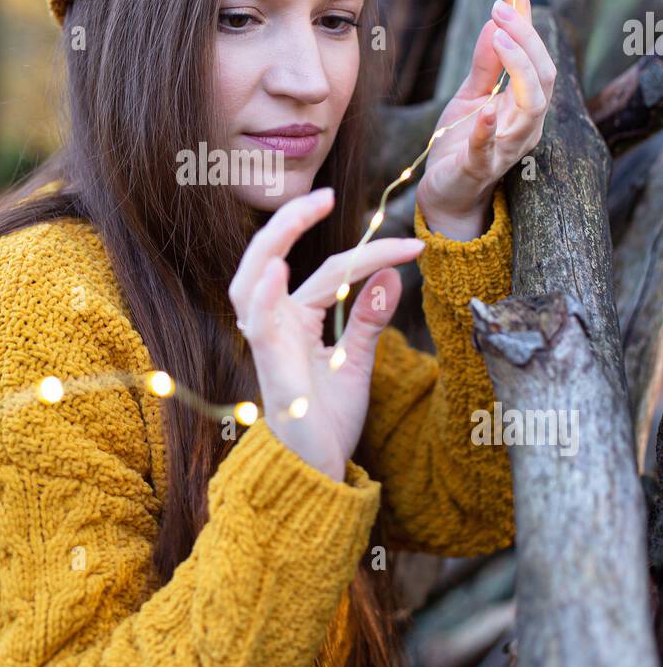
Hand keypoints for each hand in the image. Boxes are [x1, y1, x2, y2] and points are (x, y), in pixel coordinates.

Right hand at [229, 188, 423, 479]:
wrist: (318, 473)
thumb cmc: (327, 420)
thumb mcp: (357, 362)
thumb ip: (368, 320)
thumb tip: (391, 277)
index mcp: (294, 318)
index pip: (331, 270)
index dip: (372, 254)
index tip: (415, 246)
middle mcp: (274, 323)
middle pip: (269, 257)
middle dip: (293, 221)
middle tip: (329, 193)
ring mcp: (267, 342)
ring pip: (251, 280)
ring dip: (274, 242)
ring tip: (305, 209)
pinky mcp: (269, 366)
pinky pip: (258, 323)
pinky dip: (263, 294)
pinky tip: (279, 268)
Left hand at [416, 0, 556, 240]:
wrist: (446, 190)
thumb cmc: (464, 140)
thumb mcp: (472, 93)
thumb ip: (487, 62)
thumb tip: (499, 18)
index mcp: (526, 102)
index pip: (538, 54)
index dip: (526, 15)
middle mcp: (527, 124)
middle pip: (545, 77)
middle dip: (527, 39)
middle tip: (501, 8)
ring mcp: (507, 147)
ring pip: (532, 110)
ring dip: (520, 72)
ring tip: (503, 39)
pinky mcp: (480, 167)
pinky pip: (491, 149)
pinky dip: (490, 129)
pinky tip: (487, 108)